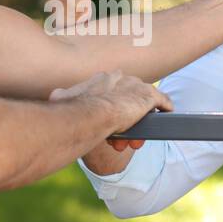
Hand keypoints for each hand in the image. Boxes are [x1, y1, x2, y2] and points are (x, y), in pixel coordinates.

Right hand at [49, 70, 172, 147]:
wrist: (93, 114)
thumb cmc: (75, 110)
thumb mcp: (62, 99)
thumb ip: (62, 97)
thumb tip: (54, 95)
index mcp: (103, 79)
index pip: (112, 93)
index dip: (111, 111)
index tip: (109, 126)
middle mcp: (120, 78)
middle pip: (128, 100)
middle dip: (126, 122)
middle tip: (121, 142)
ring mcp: (135, 86)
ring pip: (142, 105)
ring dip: (140, 124)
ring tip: (135, 143)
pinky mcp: (149, 96)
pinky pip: (161, 100)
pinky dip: (165, 106)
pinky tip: (168, 113)